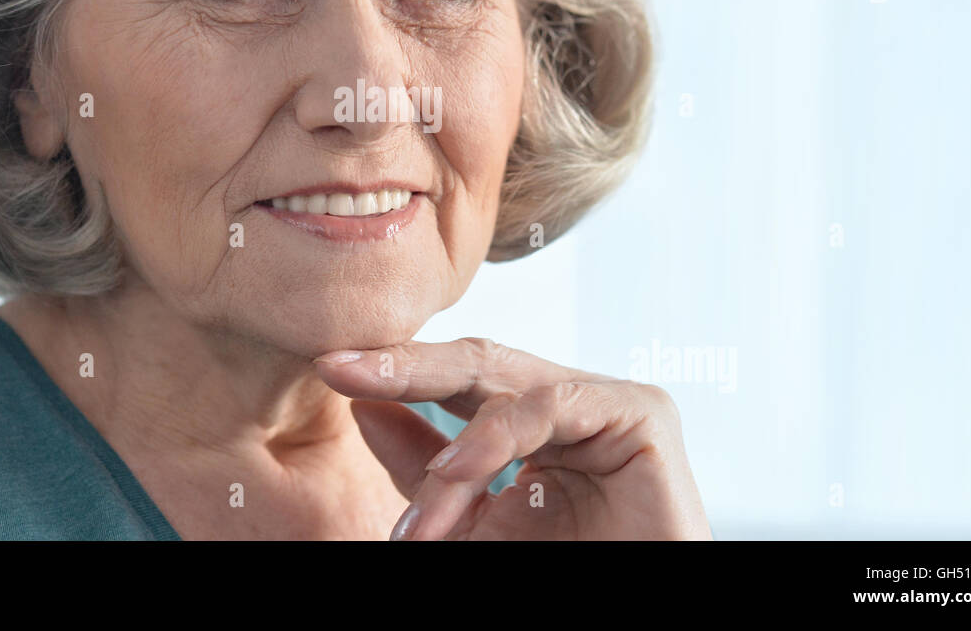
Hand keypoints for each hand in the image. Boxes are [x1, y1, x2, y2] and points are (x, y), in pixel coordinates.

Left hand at [313, 337, 711, 539]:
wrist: (638, 619)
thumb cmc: (563, 574)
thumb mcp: (475, 525)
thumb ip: (428, 469)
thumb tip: (364, 410)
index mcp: (537, 419)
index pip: (458, 380)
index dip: (395, 372)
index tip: (329, 368)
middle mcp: (573, 399)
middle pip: (477, 364)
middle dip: (403, 367)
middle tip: (338, 368)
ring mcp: (608, 400)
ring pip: (504, 391)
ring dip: (449, 461)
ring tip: (418, 526)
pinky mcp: (642, 412)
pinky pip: (548, 405)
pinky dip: (493, 441)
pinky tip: (457, 474)